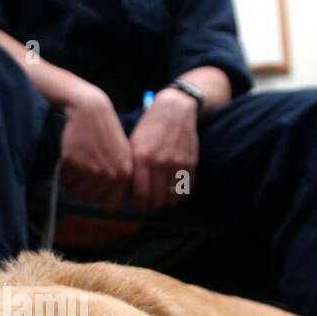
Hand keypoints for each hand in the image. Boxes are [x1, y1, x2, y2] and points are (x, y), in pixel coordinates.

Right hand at [59, 82, 133, 211]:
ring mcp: (93, 170)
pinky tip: (71, 156)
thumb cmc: (104, 133)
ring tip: (77, 166)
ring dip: (71, 183)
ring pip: (74, 194)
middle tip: (82, 172)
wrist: (90, 110)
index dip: (99, 197)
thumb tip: (110, 205)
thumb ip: (120, 180)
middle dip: (82, 189)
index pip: (109, 207)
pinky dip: (63, 172)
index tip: (95, 186)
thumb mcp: (122, 156)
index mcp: (125, 175)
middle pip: (88, 201)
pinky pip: (63, 181)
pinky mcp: (74, 163)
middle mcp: (111, 175)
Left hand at [129, 87, 198, 210]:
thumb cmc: (150, 127)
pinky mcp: (191, 163)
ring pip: (172, 198)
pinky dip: (180, 194)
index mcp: (142, 157)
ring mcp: (177, 163)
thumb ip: (131, 167)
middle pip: (156, 199)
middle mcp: (160, 161)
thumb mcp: (134, 143)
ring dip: (167, 201)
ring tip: (162, 197)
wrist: (175, 109)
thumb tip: (125, 194)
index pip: (140, 194)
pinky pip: (186, 190)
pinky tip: (174, 190)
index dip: (139, 205)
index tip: (138, 206)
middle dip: (151, 205)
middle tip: (149, 203)